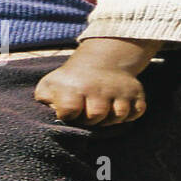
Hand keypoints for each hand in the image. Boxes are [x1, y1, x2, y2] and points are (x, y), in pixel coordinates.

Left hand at [33, 37, 163, 126]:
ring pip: (117, 117)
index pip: (68, 112)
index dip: (68, 116)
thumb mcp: (51, 84)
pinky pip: (136, 112)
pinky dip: (129, 115)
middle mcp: (98, 87)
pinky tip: (118, 107)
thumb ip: (44, 99)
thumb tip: (51, 112)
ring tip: (102, 110)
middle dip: (90, 120)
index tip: (69, 111)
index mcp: (74, 87)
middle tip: (87, 112)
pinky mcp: (136, 92)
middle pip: (95, 117)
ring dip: (109, 119)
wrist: (103, 59)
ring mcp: (119, 90)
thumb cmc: (72, 80)